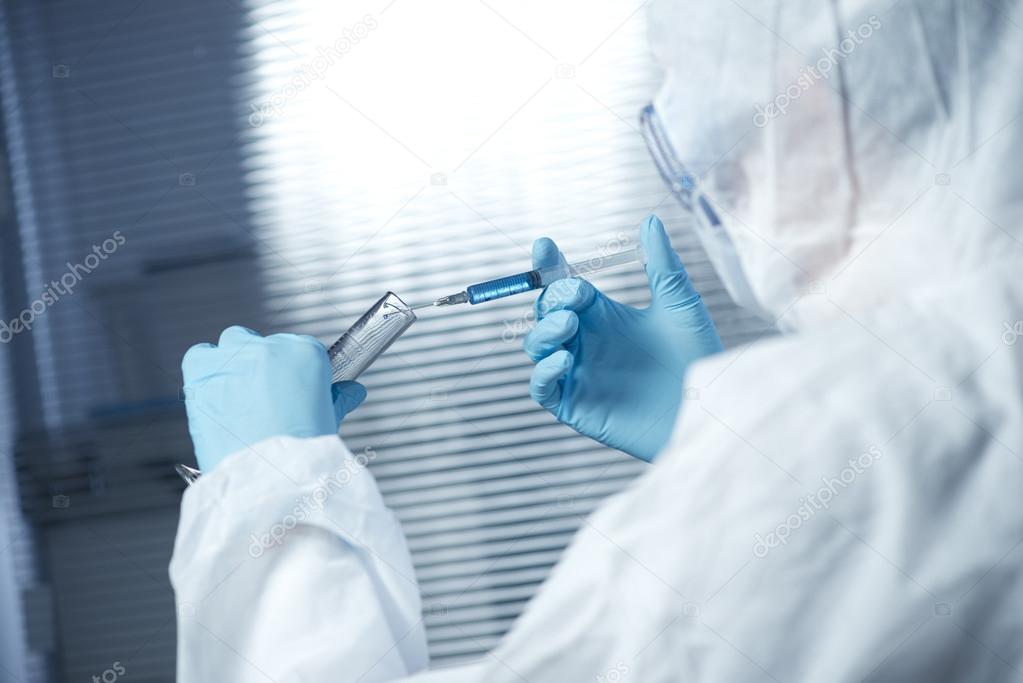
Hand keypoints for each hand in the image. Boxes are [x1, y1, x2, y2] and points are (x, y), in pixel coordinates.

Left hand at [182, 326, 366, 470]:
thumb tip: (351, 392)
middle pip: (263, 344)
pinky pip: (200, 357)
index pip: (300, 346)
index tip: (292, 388)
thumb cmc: (300, 452)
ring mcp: (234, 359)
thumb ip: (337, 399)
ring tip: (239, 398)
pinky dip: (205, 372)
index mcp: (305, 353)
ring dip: (234, 364)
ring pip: (231, 345)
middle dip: (263, 365)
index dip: (295, 371)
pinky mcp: (202, 374)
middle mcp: (268, 348)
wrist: (267, 478)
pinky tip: (216, 396)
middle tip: (264, 397)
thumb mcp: (327, 420)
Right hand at [524, 215, 722, 460]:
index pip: (565, 286)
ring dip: (544, 331)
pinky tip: (564, 359)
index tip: (545, 246)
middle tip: (577, 295)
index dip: (550, 266)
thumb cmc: (698, 357)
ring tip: (568, 324)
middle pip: (545, 312)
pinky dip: (544, 372)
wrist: (709, 408)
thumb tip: (650, 219)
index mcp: (604, 315)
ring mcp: (577, 374)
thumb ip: (661, 264)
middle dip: (552, 298)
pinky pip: (542, 388)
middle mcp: (585, 342)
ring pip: (537, 347)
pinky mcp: (575, 405)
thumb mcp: (680, 304)